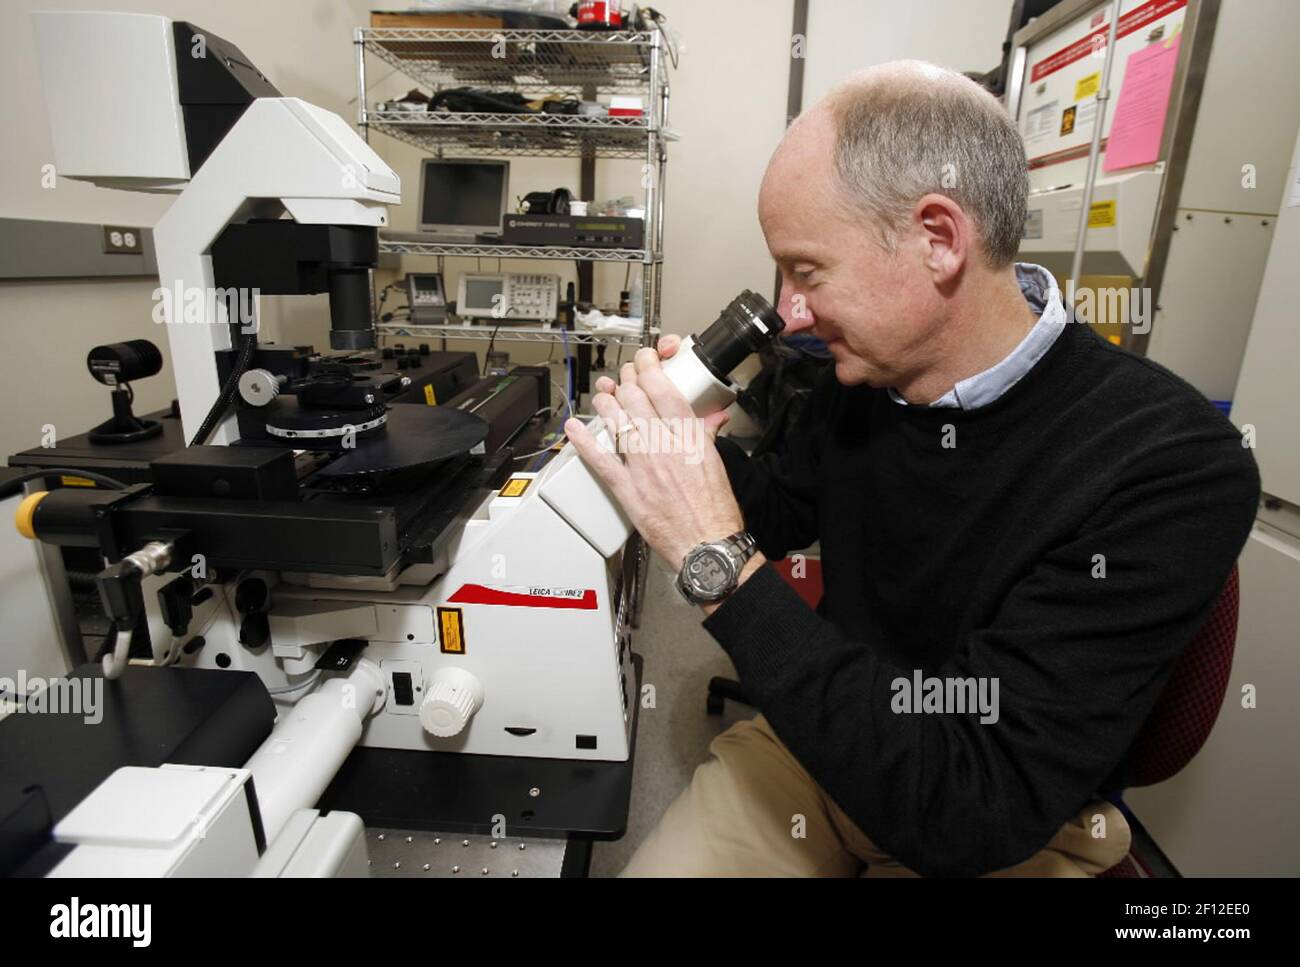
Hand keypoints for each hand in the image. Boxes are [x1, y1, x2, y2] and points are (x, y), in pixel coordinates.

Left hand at [564, 337, 740, 572]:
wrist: (707, 545)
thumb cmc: (714, 510)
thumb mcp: (716, 463)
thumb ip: (707, 434)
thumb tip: (713, 416)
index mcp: (689, 438)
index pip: (663, 388)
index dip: (648, 366)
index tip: (644, 362)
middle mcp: (664, 447)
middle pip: (635, 397)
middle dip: (625, 380)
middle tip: (623, 378)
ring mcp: (643, 467)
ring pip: (616, 420)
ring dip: (605, 402)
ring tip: (603, 396)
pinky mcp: (627, 490)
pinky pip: (600, 460)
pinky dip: (584, 441)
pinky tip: (575, 428)